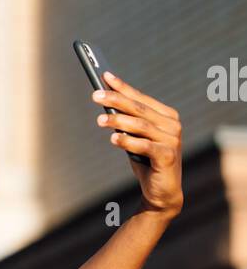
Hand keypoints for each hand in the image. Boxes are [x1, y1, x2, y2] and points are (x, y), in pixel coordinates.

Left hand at [92, 70, 183, 216]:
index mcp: (167, 116)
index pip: (141, 98)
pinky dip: (128, 141)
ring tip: (99, 120)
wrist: (161, 192)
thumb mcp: (135, 138)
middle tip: (96, 95)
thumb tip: (105, 103)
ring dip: (118, 121)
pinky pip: (145, 145)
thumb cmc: (146, 161)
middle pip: (139, 109)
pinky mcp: (168, 156)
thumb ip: (127, 122)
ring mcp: (172, 140)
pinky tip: (113, 139)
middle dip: (116, 99)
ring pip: (141, 126)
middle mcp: (172, 125)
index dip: (123, 87)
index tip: (105, 76)